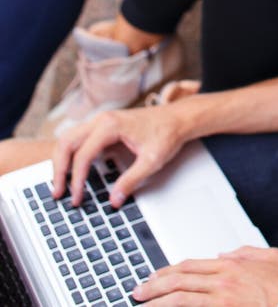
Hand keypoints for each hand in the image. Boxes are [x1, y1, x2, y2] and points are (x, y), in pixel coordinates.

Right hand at [52, 103, 190, 207]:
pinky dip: (71, 153)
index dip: (77, 179)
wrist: (178, 118)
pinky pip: (79, 137)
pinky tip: (73, 170)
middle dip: (59, 168)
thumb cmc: (167, 133)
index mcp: (111, 125)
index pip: (84, 154)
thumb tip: (114, 200)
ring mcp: (102, 120)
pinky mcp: (104, 125)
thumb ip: (131, 181)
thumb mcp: (151, 161)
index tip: (76, 197)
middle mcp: (102, 119)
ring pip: (69, 137)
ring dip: (62, 159)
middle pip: (67, 142)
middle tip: (58, 192)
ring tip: (61, 183)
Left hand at [132, 246, 277, 305]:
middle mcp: (224, 279)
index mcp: (233, 264)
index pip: (191, 265)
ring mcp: (223, 299)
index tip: (154, 278)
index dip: (168, 271)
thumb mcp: (272, 257)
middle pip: (180, 279)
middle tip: (137, 292)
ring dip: (157, 302)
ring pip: (180, 298)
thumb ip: (246, 253)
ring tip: (141, 306)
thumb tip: (225, 254)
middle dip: (154, 285)